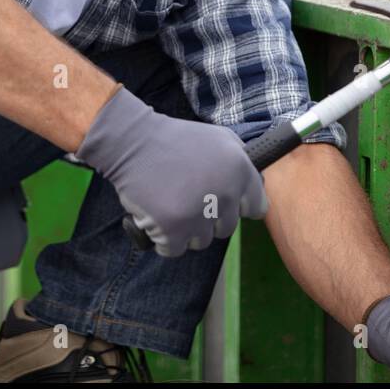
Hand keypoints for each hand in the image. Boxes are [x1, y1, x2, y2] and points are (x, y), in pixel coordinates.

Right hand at [74, 86, 268, 257]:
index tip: (222, 203)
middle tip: (188, 199)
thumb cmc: (175, 140)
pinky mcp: (173, 229)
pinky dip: (163, 239)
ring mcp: (199, 213)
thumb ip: (242, 162)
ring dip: (185, 229)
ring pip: (201, 241)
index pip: (257, 208)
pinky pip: (174, 249)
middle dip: (208, 219)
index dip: (237, 206)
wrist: (132, 141)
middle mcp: (225, 193)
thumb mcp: (218, 138)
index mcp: (240, 170)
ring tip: (170, 202)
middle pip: (226, 229)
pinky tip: (156, 215)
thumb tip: (255, 188)